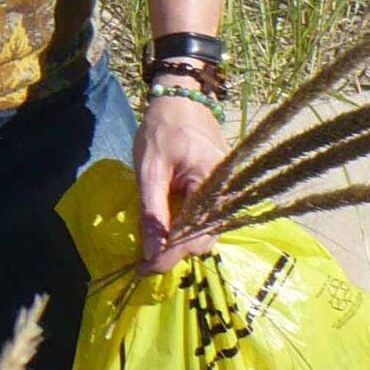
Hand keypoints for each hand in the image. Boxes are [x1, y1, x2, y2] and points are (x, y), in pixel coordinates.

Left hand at [134, 93, 230, 272]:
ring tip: (152, 242)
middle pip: (203, 240)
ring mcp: (227, 193)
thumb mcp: (150, 169)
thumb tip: (151, 253)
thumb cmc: (162, 128)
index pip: (194, 238)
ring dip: (179, 241)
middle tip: (142, 257)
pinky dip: (185, 227)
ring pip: (205, 232)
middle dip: (173, 252)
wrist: (180, 99)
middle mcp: (227, 194)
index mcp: (213, 186)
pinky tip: (166, 226)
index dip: (167, 258)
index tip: (142, 269)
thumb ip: (152, 212)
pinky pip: (205, 219)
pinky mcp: (220, 191)